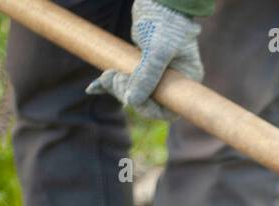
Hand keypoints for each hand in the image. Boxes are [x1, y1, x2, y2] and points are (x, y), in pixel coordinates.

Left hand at [86, 0, 202, 119]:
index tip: (133, 97)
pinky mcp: (141, 65)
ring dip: (116, 87)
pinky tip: (94, 87)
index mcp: (184, 82)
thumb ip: (146, 77)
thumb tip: (131, 102)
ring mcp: (156, 74)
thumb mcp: (157, 50)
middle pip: (147, 102)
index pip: (168, 110)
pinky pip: (126, 80)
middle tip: (113, 77)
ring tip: (105, 75)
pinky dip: (110, 82)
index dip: (149, 108)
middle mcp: (172, 81)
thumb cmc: (166, 22)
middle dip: (127, 93)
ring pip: (134, 92)